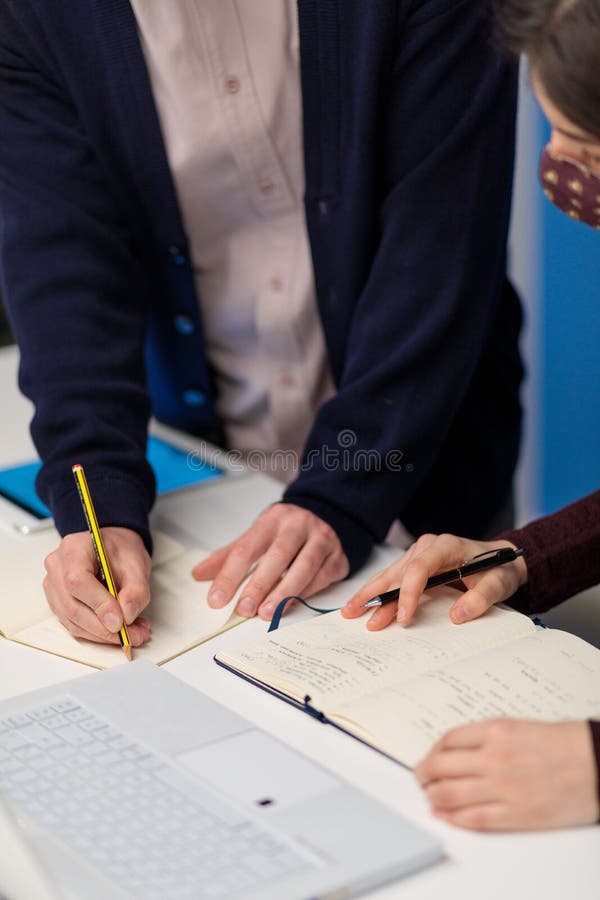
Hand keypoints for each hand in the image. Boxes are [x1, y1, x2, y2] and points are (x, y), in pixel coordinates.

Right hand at [43, 527, 151, 644]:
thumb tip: (127, 615)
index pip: (77, 581)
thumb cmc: (120, 550)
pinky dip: (97, 633)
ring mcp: (53, 587)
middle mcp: (57, 567)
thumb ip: (136, 589)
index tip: (121, 621)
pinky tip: (118, 631)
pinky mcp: (58, 603)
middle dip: (104, 628)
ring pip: (73, 621)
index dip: (99, 604)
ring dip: (103, 634)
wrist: (112, 548)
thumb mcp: (137, 563)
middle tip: (132, 634)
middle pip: (72, 606)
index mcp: (73, 549)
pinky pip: (74, 625)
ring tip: (131, 633)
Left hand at [192, 503, 348, 619]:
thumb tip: (198, 575)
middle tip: (244, 609)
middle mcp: (298, 526)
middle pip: (278, 555)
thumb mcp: (257, 535)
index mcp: (272, 520)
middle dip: (259, 584)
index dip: (229, 575)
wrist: (330, 515)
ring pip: (304, 566)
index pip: (246, 548)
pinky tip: (291, 605)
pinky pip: (321, 577)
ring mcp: (321, 540)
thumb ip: (228, 555)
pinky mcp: (338, 557)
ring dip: (284, 592)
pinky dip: (306, 593)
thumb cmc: (287, 530)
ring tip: (266, 613)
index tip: (216, 599)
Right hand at [342, 533, 527, 629]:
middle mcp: (428, 546)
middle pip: (398, 572)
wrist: (503, 560)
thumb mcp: (498, 585)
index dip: (408, 593)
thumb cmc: (500, 570)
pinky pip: (394, 578)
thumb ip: (481, 599)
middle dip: (376, 594)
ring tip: (351, 611)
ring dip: (371, 594)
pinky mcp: (416, 563)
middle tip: (356, 613)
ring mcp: (419, 553)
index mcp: (446, 546)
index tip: (404, 619)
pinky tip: (364, 603)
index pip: (420, 569)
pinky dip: (379, 592)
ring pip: (390, 575)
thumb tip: (457, 616)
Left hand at [414, 719, 598, 830]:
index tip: (430, 757)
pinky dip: (452, 818)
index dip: (433, 750)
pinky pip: (472, 818)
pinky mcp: (515, 814)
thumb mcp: (520, 727)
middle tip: (420, 777)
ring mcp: (503, 787)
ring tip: (429, 796)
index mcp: (496, 731)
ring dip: (432, 795)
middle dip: (424, 773)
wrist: (597, 764)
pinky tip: (445, 815)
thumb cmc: (565, 744)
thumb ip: (489, 737)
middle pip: (440, 765)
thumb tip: (459, 751)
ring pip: (449, 793)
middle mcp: (494, 757)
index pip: (447, 740)